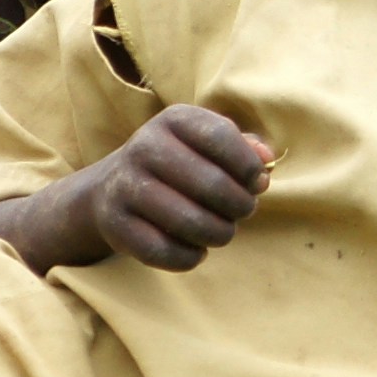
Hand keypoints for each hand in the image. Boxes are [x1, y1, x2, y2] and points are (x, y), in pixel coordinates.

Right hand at [38, 103, 269, 272]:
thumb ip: (242, 147)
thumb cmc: (178, 165)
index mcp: (173, 119)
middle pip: (211, 184)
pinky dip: (191, 257)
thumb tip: (266, 160)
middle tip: (243, 212)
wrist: (110, 188)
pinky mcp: (115, 225)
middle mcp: (144, 147)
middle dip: (240, 206)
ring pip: (190, 222)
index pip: (221, 137)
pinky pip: (165, 251)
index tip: (258, 183)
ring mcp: (125, 186)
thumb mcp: (206, 143)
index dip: (248, 166)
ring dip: (220, 234)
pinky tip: (197, 250)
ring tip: (223, 232)